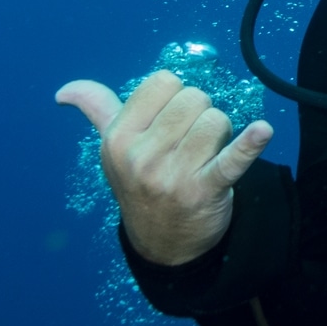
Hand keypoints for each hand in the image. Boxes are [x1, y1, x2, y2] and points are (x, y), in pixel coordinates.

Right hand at [56, 70, 272, 264]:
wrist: (162, 243)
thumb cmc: (141, 182)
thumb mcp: (114, 149)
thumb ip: (96, 111)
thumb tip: (64, 91)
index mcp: (118, 138)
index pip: (163, 82)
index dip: (175, 95)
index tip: (170, 120)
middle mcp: (142, 156)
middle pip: (194, 98)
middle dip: (200, 113)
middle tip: (190, 142)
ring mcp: (173, 175)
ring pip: (216, 120)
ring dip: (221, 133)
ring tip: (206, 154)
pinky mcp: (206, 190)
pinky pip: (233, 159)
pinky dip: (250, 144)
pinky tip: (262, 132)